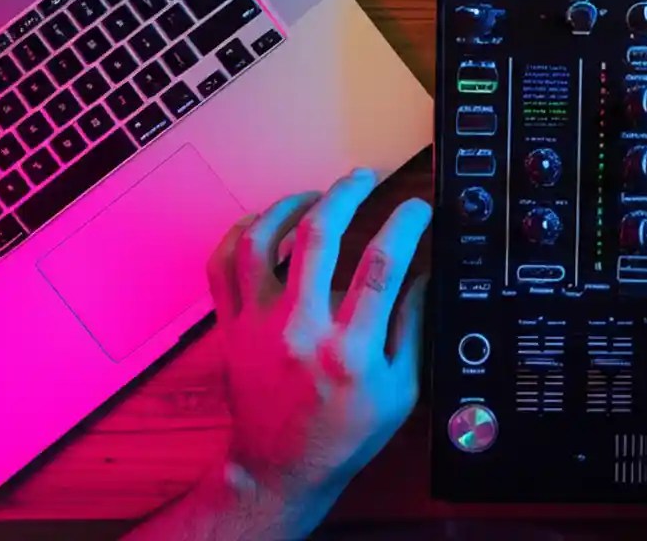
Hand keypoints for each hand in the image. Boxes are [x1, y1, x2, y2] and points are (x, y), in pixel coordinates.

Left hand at [207, 169, 431, 498]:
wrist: (280, 467)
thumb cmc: (344, 434)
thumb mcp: (401, 391)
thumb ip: (411, 329)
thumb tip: (423, 276)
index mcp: (351, 350)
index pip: (382, 266)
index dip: (404, 224)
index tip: (417, 208)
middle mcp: (301, 330)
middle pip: (319, 237)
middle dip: (348, 194)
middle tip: (365, 178)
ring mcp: (259, 324)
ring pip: (263, 241)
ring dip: (292, 205)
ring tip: (316, 195)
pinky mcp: (232, 327)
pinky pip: (223, 264)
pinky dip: (242, 233)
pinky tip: (266, 221)